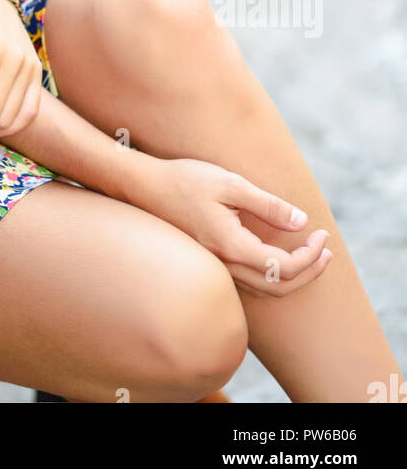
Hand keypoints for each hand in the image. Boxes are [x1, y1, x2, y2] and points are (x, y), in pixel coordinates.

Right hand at [133, 156, 332, 297]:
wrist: (143, 187)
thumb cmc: (186, 180)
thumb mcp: (231, 183)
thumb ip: (268, 204)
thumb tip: (301, 221)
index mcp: (232, 246)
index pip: (284, 267)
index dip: (310, 255)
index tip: (321, 233)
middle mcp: (225, 265)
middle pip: (279, 286)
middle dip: (310, 271)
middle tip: (326, 250)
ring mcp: (216, 267)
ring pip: (264, 288)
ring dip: (293, 276)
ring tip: (311, 254)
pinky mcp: (210, 262)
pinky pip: (249, 282)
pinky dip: (273, 275)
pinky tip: (278, 257)